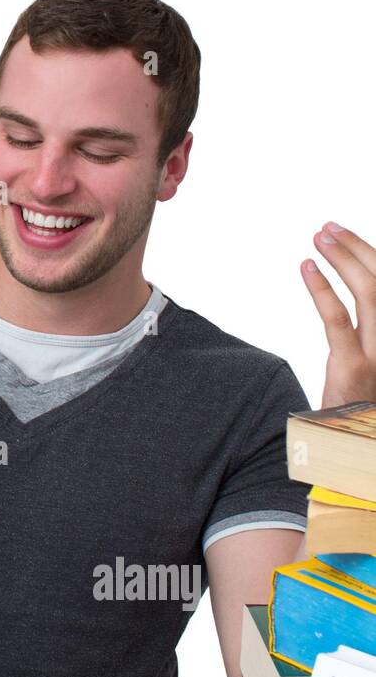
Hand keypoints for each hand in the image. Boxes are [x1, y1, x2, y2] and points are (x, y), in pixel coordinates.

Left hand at [301, 223, 375, 407]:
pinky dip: (322, 289)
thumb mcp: (373, 359)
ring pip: (369, 292)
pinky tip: (307, 267)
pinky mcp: (355, 368)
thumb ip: (370, 326)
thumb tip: (357, 282)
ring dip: (344, 258)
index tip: (346, 234)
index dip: (371, 254)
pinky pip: (338, 319)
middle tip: (329, 228)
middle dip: (358, 248)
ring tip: (319, 238)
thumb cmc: (365, 402)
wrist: (361, 448)